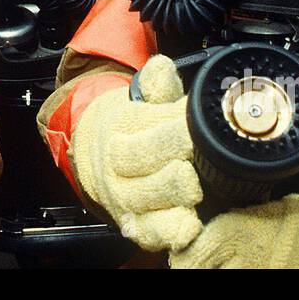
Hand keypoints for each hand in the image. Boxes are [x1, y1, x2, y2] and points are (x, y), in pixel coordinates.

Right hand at [69, 56, 203, 251]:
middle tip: (201, 156)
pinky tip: (188, 225)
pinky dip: (169, 231)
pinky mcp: (134, 225)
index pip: (154, 127)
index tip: (203, 124)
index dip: (181, 128)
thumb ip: (157, 82)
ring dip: (176, 193)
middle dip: (179, 158)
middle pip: (148, 162)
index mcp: (122, 128)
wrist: (95, 154)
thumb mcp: (142, 97)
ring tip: (196, 186)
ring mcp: (125, 197)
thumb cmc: (130, 125)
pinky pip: (149, 232)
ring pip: (148, 198)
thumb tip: (161, 68)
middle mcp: (118, 165)